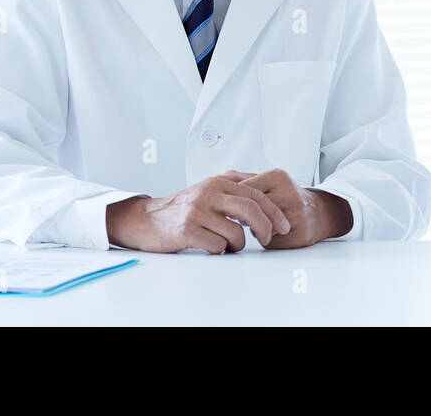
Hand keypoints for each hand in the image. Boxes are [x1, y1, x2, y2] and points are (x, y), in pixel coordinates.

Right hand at [105, 172, 291, 253]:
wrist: (146, 219)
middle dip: (266, 227)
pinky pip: (216, 245)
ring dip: (239, 245)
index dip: (273, 212)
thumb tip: (262, 180)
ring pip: (235, 232)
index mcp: (217, 182)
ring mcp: (196, 212)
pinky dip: (220, 251)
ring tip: (231, 246)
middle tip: (268, 239)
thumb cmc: (182, 206)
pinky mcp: (186, 231)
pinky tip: (213, 248)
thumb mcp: (207, 186)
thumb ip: (233, 181)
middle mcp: (208, 194)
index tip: (283, 226)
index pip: (255, 195)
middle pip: (250, 210)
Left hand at [236, 168, 353, 248]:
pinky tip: (269, 236)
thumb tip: (219, 180)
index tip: (228, 207)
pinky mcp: (300, 234)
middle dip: (243, 217)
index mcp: (278, 177)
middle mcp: (289, 194)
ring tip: (256, 227)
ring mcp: (296, 215)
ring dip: (254, 230)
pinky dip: (266, 241)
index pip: (245, 190)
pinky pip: (272, 242)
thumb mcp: (271, 182)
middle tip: (240, 220)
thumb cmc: (288, 197)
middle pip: (252, 210)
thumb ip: (246, 180)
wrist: (319, 213)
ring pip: (261, 227)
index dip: (234, 201)